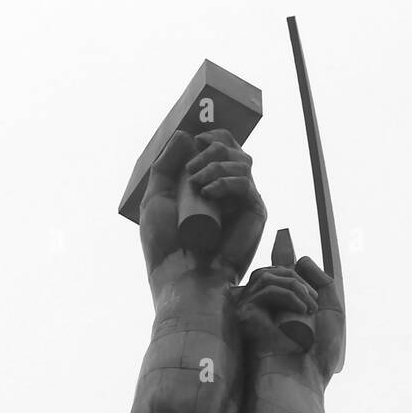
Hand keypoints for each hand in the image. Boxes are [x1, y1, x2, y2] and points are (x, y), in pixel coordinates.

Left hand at [140, 128, 265, 292]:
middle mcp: (230, 191)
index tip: (195, 141)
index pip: (222, 146)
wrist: (181, 277)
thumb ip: (165, 166)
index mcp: (210, 184)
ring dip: (215, 165)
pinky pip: (246, 184)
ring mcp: (244, 202)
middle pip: (233, 149)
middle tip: (191, 169)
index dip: (212, 136)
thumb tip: (186, 135)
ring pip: (241, 162)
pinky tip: (209, 192)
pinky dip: (226, 181)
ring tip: (196, 185)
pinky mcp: (255, 214)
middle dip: (212, 149)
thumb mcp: (156, 199)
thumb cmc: (166, 246)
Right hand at [232, 251, 343, 384]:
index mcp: (281, 308)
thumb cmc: (317, 355)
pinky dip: (289, 294)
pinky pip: (266, 287)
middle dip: (298, 279)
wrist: (302, 379)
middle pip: (275, 270)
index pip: (279, 274)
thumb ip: (320, 280)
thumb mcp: (330, 310)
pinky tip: (302, 310)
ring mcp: (250, 311)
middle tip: (313, 302)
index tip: (284, 236)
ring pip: (269, 274)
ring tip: (309, 308)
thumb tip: (299, 257)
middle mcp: (262, 308)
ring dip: (296, 286)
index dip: (282, 252)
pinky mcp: (243, 314)